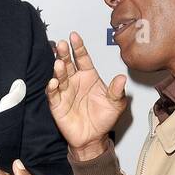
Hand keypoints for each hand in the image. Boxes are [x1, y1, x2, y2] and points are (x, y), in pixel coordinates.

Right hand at [47, 31, 126, 157]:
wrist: (94, 138)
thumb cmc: (104, 119)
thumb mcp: (116, 104)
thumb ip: (117, 91)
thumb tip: (121, 79)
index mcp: (89, 76)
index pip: (82, 58)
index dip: (78, 47)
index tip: (75, 36)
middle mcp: (75, 81)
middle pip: (68, 63)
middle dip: (64, 53)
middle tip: (63, 44)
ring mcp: (65, 92)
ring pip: (60, 76)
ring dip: (58, 69)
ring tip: (59, 64)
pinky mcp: (57, 104)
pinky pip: (53, 94)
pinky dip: (52, 87)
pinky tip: (54, 82)